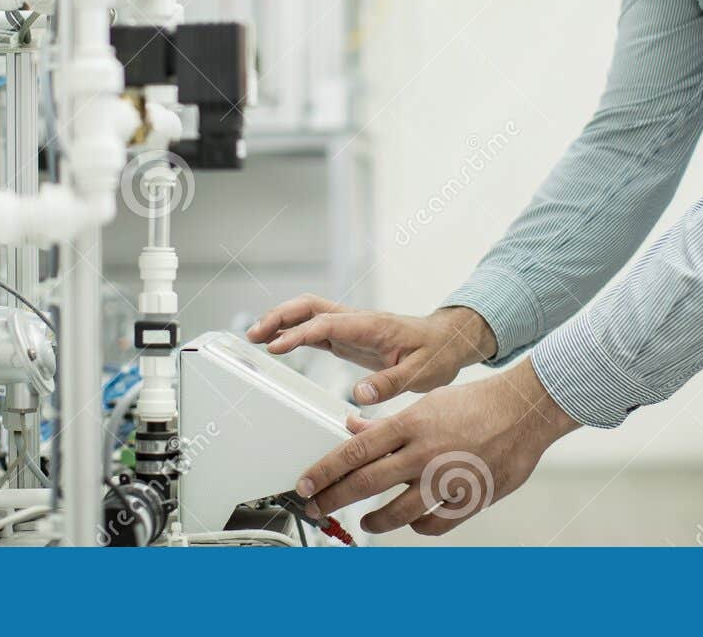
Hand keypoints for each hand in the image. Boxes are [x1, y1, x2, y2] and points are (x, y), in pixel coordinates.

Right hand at [246, 294, 497, 404]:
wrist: (449, 341)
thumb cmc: (437, 353)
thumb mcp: (422, 372)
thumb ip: (390, 383)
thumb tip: (358, 395)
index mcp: (371, 326)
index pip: (326, 323)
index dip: (298, 334)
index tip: (275, 347)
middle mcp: (357, 321)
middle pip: (309, 307)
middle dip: (279, 316)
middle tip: (253, 335)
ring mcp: (351, 327)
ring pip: (309, 314)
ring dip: (282, 321)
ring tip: (255, 338)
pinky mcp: (350, 337)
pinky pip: (316, 328)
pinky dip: (294, 333)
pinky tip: (279, 344)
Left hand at [295, 359, 579, 535]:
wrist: (524, 410)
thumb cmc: (477, 403)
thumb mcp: (425, 403)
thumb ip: (386, 421)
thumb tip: (352, 427)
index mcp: (409, 424)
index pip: (354, 451)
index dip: (324, 472)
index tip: (306, 485)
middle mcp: (423, 452)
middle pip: (366, 482)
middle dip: (334, 499)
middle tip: (317, 509)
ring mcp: (446, 478)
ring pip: (397, 511)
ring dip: (375, 520)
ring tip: (365, 522)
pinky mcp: (469, 498)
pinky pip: (434, 523)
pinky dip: (418, 526)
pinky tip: (410, 523)